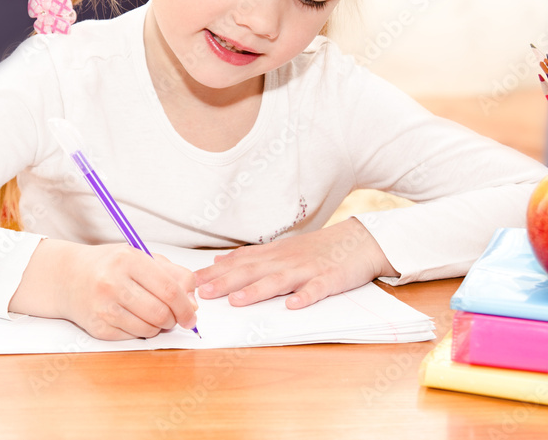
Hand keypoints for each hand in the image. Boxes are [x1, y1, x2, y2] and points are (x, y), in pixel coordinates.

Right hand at [9, 239, 197, 340]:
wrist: (68, 277)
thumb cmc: (111, 266)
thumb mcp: (142, 258)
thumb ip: (173, 275)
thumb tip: (193, 303)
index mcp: (128, 260)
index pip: (169, 289)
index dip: (186, 306)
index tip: (192, 314)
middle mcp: (112, 283)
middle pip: (160, 313)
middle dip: (174, 319)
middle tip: (173, 317)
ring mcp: (102, 307)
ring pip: (148, 329)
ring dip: (158, 327)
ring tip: (151, 314)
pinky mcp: (96, 328)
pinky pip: (132, 338)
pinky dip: (140, 332)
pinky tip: (132, 318)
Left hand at [193, 218, 396, 308]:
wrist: (359, 241)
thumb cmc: (318, 249)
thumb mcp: (282, 249)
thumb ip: (251, 257)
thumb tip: (219, 261)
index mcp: (274, 254)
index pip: (238, 263)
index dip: (213, 273)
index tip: (189, 283)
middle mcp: (286, 260)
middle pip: (252, 271)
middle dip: (225, 283)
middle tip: (201, 294)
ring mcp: (308, 269)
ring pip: (279, 280)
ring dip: (257, 291)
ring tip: (237, 301)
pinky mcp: (329, 279)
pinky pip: (316, 289)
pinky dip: (304, 296)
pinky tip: (293, 306)